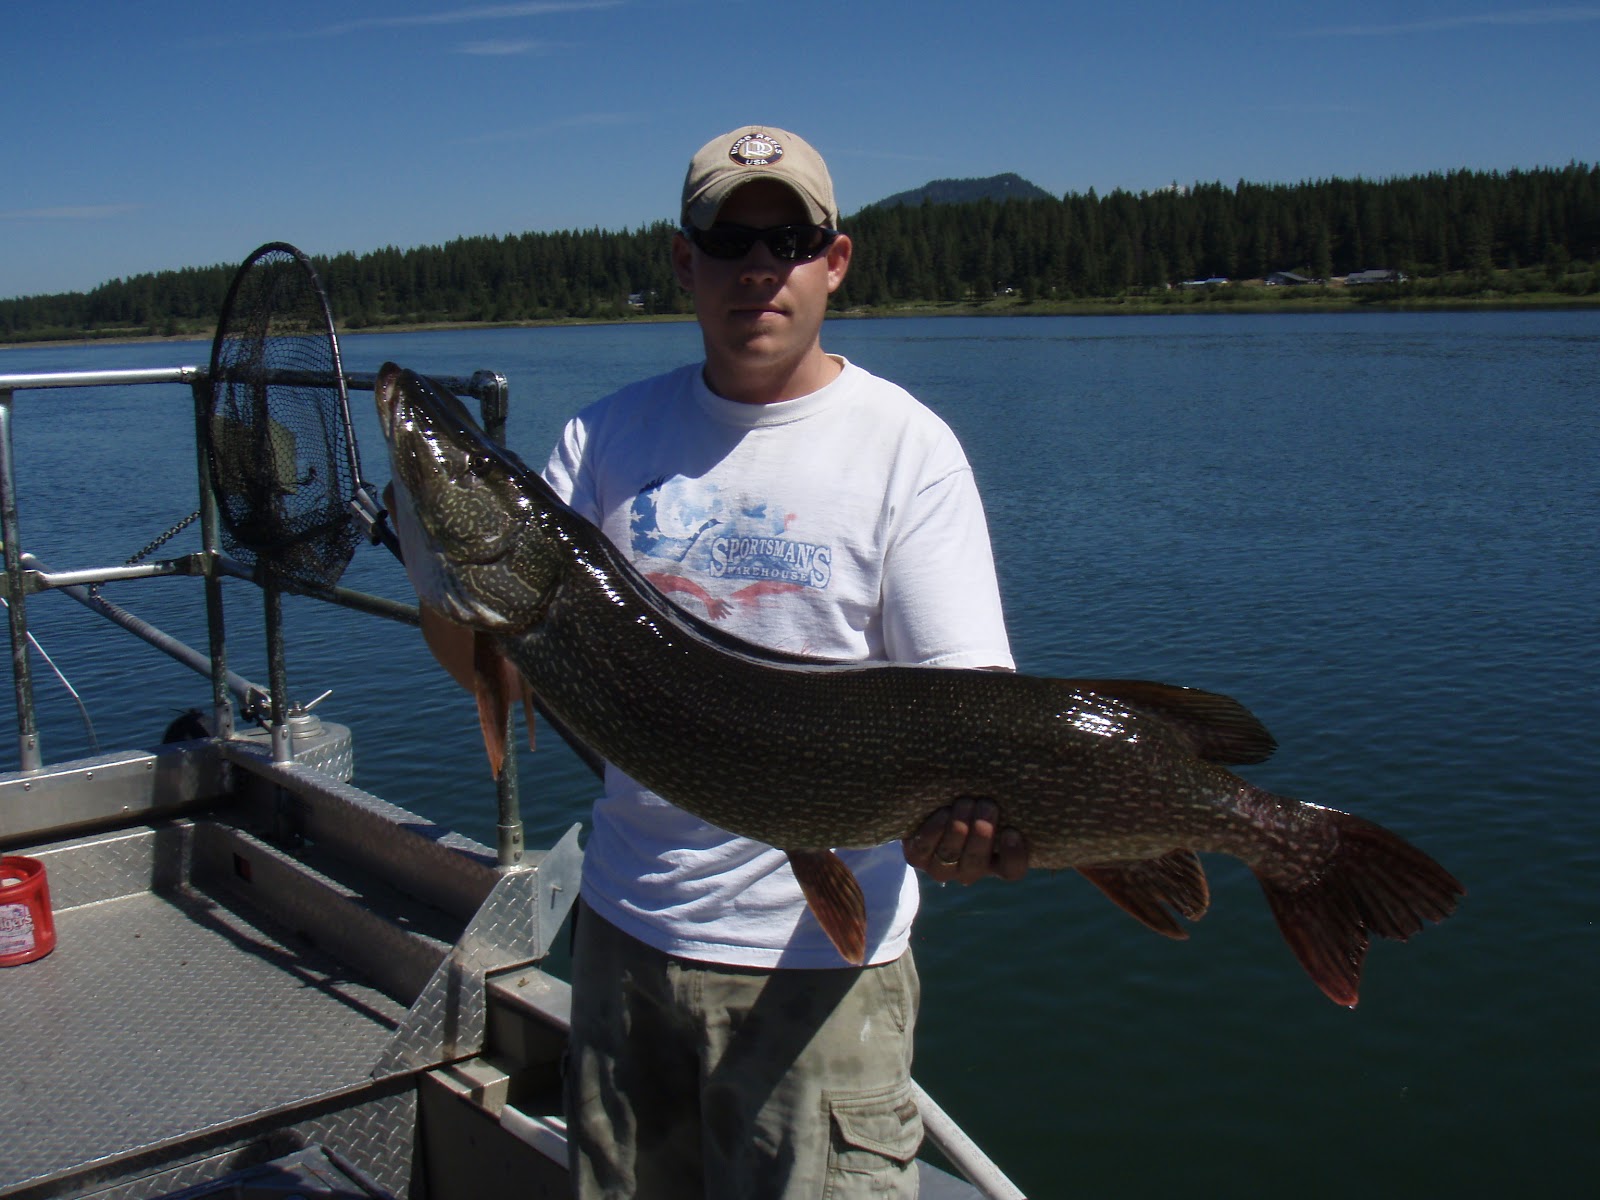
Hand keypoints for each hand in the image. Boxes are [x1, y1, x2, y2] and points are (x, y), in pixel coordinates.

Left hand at [903, 798, 1027, 884]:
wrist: (934, 793)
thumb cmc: (980, 790)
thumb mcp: (1002, 792)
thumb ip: (1020, 789)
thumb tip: (1053, 760)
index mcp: (996, 859)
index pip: (1011, 871)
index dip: (1013, 857)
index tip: (1013, 832)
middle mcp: (969, 868)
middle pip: (976, 865)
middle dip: (982, 835)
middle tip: (986, 804)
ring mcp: (941, 865)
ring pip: (948, 861)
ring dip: (958, 832)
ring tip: (964, 803)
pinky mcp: (916, 856)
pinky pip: (921, 852)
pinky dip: (933, 832)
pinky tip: (942, 811)